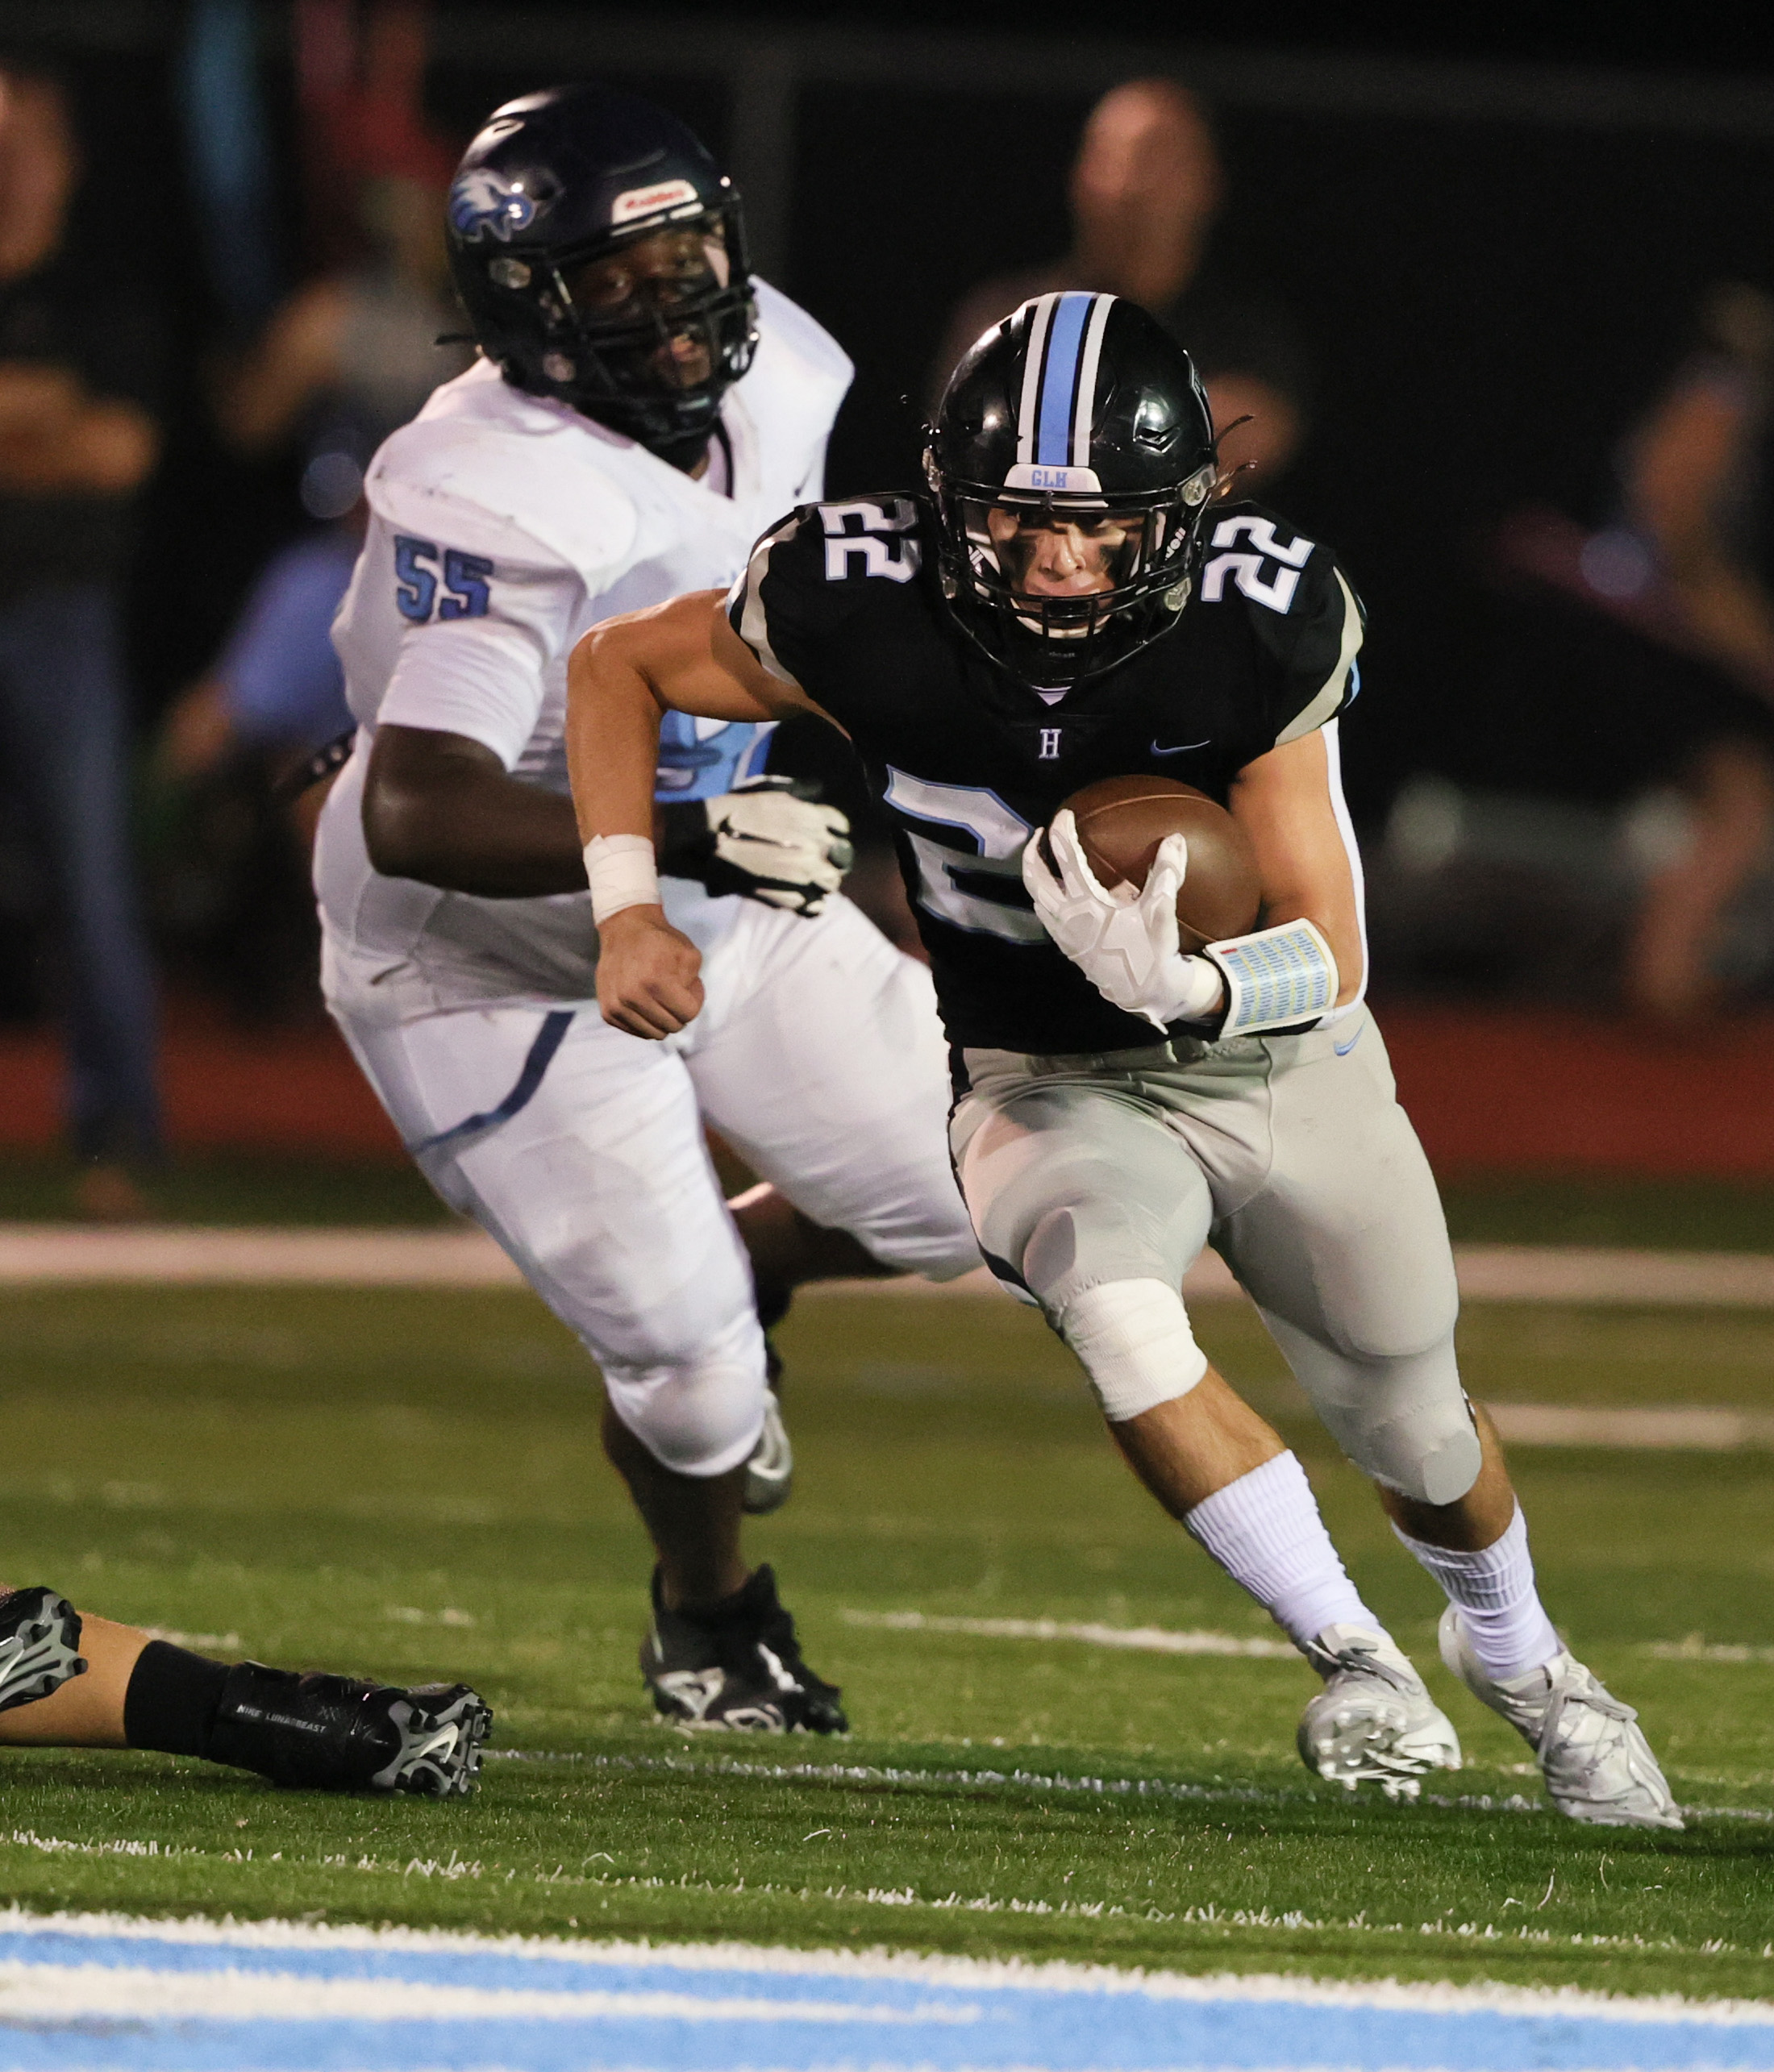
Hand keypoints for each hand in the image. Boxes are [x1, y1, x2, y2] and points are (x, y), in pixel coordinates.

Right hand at [595, 905, 704, 1038]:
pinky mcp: (607, 1012)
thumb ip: (695, 984)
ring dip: (663, 1018)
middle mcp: (632, 997)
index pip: (688, 1014)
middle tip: (676, 991)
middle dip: (680, 1011)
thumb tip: (687, 1008)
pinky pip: (636, 1031)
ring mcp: (617, 1006)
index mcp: (655, 981)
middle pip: (672, 1026)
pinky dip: (646, 1021)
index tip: (690, 987)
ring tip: (660, 997)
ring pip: (654, 1034)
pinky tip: (646, 1002)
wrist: (624, 929)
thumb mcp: (689, 953)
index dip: (695, 1000)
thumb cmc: (660, 941)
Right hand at [704, 778, 853, 913]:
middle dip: (831, 859)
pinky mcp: (790, 897)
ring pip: (831, 883)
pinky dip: (810, 902)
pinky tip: (800, 895)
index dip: (834, 831)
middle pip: (841, 858)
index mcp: (813, 818)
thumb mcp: (773, 792)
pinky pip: (813, 905)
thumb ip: (801, 794)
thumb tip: (818, 789)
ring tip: (807, 879)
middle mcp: (816, 845)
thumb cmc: (738, 811)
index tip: (824, 835)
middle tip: (815, 860)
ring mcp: (805, 874)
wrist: (708, 837)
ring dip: (822, 881)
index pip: (841, 826)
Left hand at [1022, 811, 1223, 1028]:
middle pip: (1035, 878)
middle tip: (1040, 834)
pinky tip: (1060, 894)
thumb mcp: (1161, 911)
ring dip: (1036, 876)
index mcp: (1085, 904)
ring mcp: (1063, 934)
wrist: (1142, 992)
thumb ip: (1166, 873)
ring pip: (1037, 898)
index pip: (1066, 858)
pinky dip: (1046, 897)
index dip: (1062, 831)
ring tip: (1044, 860)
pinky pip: (1047, 915)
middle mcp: (1066, 917)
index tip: (1063, 814)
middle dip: (1033, 853)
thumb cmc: (1150, 951)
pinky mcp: (1067, 946)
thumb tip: (1175, 838)